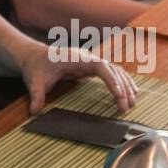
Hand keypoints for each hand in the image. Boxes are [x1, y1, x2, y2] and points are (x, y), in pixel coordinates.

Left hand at [15, 39, 138, 115]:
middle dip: (121, 87)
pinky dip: (122, 82)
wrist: (35, 56)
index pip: (99, 66)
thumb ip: (36, 95)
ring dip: (125, 85)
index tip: (119, 94)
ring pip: (114, 71)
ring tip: (133, 103)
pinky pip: (111, 73)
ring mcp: (90, 61)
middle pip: (111, 69)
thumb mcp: (34, 81)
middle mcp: (87, 57)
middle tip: (126, 107)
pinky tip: (131, 92)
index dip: (111, 79)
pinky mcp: (91, 67)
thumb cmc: (37, 67)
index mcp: (75, 58)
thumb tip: (35, 111)